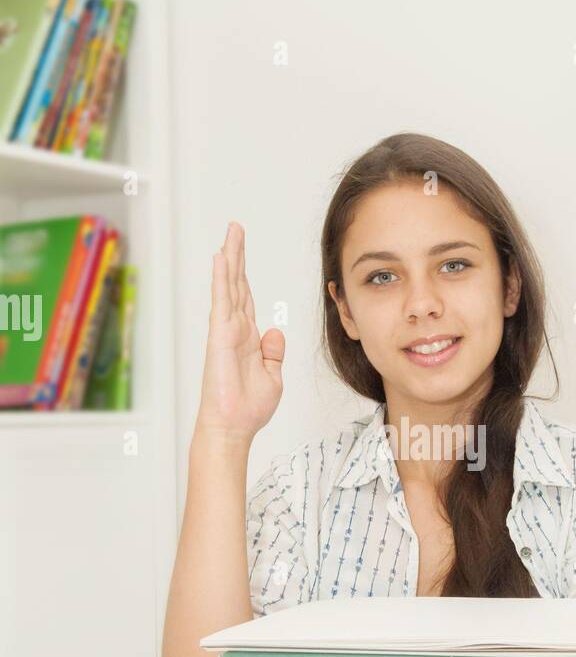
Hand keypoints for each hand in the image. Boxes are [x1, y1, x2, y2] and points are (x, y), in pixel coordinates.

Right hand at [195, 221, 285, 439]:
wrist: (233, 427)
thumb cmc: (248, 408)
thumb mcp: (273, 377)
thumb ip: (273, 352)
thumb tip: (275, 331)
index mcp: (248, 338)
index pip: (247, 299)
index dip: (245, 275)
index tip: (241, 254)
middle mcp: (235, 329)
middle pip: (237, 284)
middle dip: (237, 256)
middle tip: (236, 228)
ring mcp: (226, 331)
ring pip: (230, 286)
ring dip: (231, 258)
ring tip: (232, 232)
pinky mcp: (220, 336)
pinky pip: (223, 301)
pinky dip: (223, 279)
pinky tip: (222, 258)